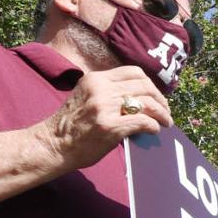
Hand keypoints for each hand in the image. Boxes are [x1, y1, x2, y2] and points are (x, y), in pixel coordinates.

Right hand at [37, 66, 171, 170]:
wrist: (52, 145)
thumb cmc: (71, 126)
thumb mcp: (87, 97)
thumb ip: (109, 93)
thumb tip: (141, 98)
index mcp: (95, 79)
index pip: (134, 72)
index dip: (150, 85)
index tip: (156, 96)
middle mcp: (101, 89)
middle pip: (144, 87)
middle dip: (160, 100)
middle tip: (166, 112)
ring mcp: (104, 107)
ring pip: (147, 103)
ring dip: (161, 114)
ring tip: (165, 122)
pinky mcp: (109, 126)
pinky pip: (142, 121)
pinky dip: (153, 126)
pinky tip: (153, 131)